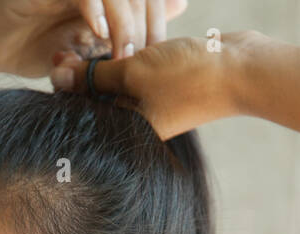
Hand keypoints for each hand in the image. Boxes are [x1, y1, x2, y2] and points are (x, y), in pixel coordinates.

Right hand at [0, 0, 188, 78]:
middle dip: (146, 25)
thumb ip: (126, 25)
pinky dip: (95, 11)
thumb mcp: (88, 44)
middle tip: (141, 59)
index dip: (157, 24)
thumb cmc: (31, 46)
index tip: (155, 59)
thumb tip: (178, 3)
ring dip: (124, 22)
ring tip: (121, 55)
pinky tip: (97, 37)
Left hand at [48, 31, 262, 139]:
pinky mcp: (170, 82)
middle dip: (83, 71)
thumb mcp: (134, 73)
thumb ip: (96, 75)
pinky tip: (121, 39)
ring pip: (119, 79)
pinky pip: (139, 69)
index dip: (68, 83)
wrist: (243, 69)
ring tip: (88, 39)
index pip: (88, 109)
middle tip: (65, 46)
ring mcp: (157, 100)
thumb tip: (60, 75)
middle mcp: (141, 119)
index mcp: (130, 129)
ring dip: (104, 59)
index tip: (55, 58)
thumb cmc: (190, 78)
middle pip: (100, 95)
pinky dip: (128, 55)